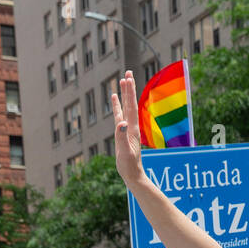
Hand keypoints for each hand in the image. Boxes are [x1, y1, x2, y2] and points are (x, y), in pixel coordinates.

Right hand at [112, 71, 143, 185]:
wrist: (133, 175)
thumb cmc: (128, 166)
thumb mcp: (124, 152)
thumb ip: (122, 137)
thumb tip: (121, 123)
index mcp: (132, 128)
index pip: (130, 106)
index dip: (129, 92)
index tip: (127, 78)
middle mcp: (131, 126)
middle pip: (130, 103)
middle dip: (129, 88)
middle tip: (127, 72)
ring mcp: (128, 129)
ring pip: (126, 107)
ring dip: (124, 94)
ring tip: (122, 81)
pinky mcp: (124, 133)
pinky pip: (120, 116)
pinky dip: (118, 106)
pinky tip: (115, 100)